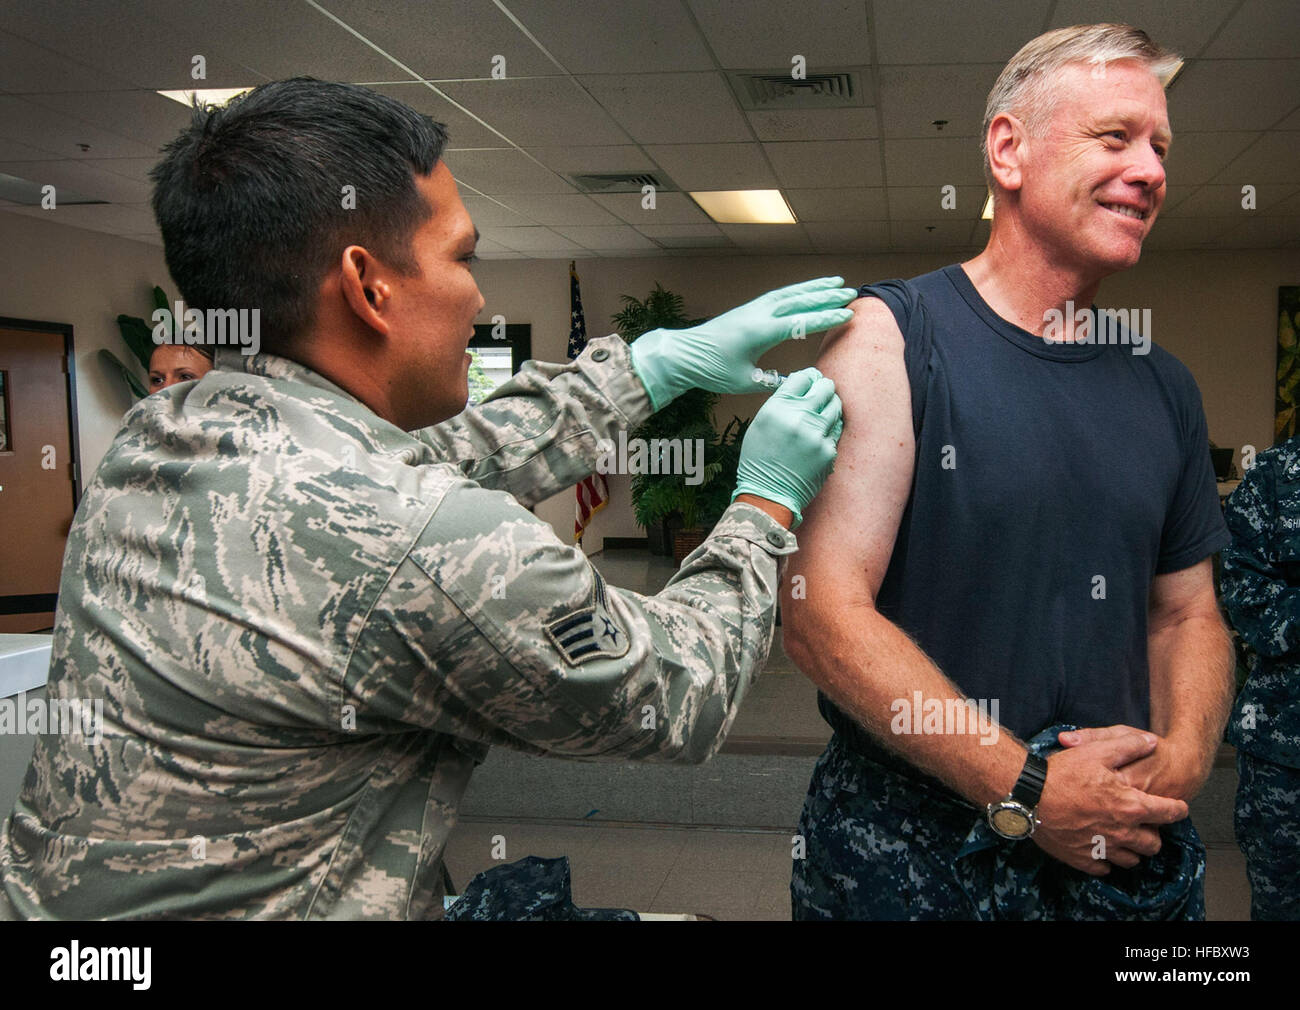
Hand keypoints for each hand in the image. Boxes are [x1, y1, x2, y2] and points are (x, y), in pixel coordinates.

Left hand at [629, 276, 855, 409]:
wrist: (685, 354)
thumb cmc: (713, 370)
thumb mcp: (745, 381)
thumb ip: (772, 381)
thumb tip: (799, 382)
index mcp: (760, 332)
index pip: (800, 321)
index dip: (826, 318)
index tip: (847, 315)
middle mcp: (759, 314)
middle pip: (800, 301)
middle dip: (828, 296)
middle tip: (852, 293)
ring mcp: (755, 308)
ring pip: (791, 293)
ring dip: (816, 287)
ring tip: (838, 281)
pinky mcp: (751, 308)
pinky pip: (780, 294)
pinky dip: (799, 289)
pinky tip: (811, 288)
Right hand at [732, 368, 841, 527]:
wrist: (768, 494)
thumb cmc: (760, 460)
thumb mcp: (761, 425)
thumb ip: (781, 404)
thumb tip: (801, 388)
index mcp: (777, 408)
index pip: (803, 378)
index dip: (809, 377)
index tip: (811, 380)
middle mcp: (798, 418)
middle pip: (825, 387)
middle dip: (824, 388)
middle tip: (823, 392)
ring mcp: (816, 434)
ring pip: (835, 406)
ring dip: (830, 406)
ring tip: (823, 412)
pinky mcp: (828, 450)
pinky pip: (836, 430)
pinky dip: (830, 430)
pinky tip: (820, 436)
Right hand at [1031, 729, 1188, 875]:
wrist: (1028, 795)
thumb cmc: (1063, 773)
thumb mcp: (1097, 751)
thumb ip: (1128, 746)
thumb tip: (1151, 742)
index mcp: (1131, 807)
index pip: (1169, 813)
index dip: (1178, 809)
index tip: (1177, 807)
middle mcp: (1122, 833)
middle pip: (1153, 844)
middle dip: (1154, 834)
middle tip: (1144, 823)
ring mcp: (1103, 848)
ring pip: (1132, 860)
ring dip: (1132, 849)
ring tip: (1124, 837)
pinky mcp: (1083, 858)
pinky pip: (1105, 867)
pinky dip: (1106, 859)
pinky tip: (1100, 847)